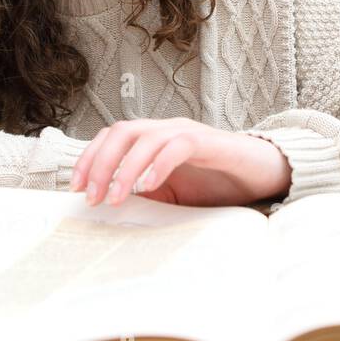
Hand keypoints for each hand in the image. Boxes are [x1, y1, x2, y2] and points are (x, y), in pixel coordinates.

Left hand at [69, 117, 291, 207]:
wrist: (264, 176)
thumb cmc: (218, 185)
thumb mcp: (174, 196)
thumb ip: (146, 196)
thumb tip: (108, 211)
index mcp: (154, 139)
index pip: (111, 137)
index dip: (89, 159)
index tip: (75, 190)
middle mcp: (167, 129)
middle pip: (120, 132)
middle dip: (99, 163)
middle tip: (91, 196)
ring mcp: (188, 132)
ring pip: (145, 138)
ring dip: (124, 168)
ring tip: (116, 197)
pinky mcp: (209, 142)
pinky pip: (177, 145)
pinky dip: (158, 164)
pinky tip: (149, 185)